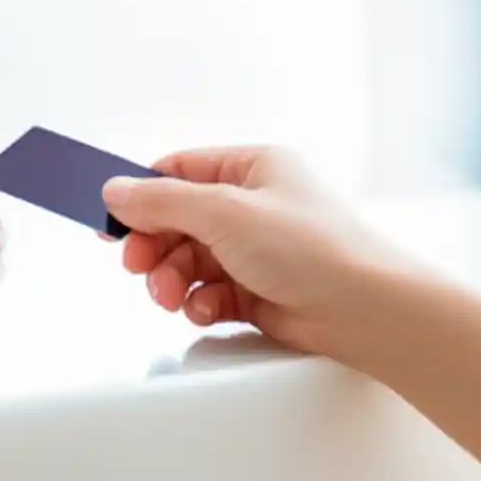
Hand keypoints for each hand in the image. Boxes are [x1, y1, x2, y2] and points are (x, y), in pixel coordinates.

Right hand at [102, 147, 415, 357]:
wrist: (368, 312)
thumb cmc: (315, 249)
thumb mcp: (224, 212)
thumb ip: (162, 201)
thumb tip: (115, 190)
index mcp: (254, 168)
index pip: (180, 171)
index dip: (142, 195)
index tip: (113, 219)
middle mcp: (255, 206)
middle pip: (178, 221)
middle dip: (154, 246)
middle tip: (137, 265)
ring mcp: (258, 250)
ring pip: (189, 261)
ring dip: (171, 279)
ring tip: (171, 296)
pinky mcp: (260, 291)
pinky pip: (210, 293)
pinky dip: (199, 303)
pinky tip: (205, 309)